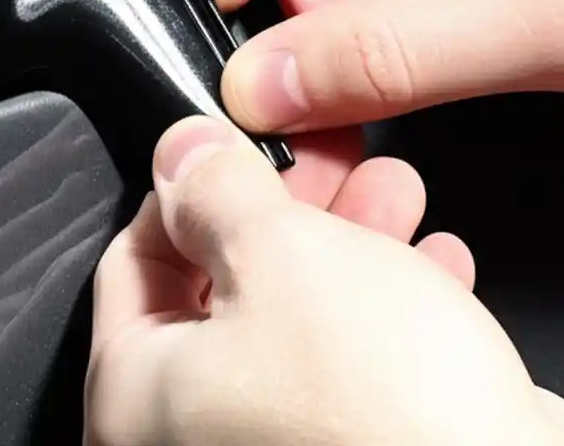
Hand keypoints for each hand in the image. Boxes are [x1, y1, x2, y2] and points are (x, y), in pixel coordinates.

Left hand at [84, 115, 563, 445]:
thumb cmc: (380, 413)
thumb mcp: (279, 256)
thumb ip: (215, 192)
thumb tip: (181, 154)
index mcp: (136, 397)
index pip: (133, 262)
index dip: (186, 188)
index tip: (235, 146)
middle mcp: (191, 434)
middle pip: (220, 286)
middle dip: (287, 208)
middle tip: (325, 160)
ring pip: (295, 318)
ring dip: (346, 244)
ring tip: (392, 192)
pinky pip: (352, 365)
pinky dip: (388, 308)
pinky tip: (431, 264)